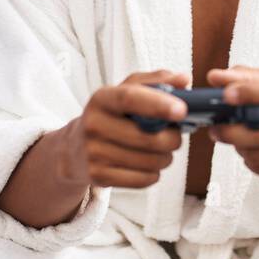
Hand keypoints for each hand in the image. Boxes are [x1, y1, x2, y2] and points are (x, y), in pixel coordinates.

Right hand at [57, 70, 189, 188]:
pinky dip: (154, 174)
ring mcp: (94, 153)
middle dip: (172, 139)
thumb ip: (155, 81)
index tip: (182, 110)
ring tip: (161, 150)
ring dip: (165, 158)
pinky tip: (148, 165)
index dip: (159, 104)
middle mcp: (94, 124)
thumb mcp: (126, 91)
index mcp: (102, 98)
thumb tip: (183, 79)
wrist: (74, 149)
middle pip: (148, 138)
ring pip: (150, 162)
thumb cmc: (111, 115)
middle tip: (175, 135)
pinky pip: (143, 180)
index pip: (130, 98)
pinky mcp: (99, 176)